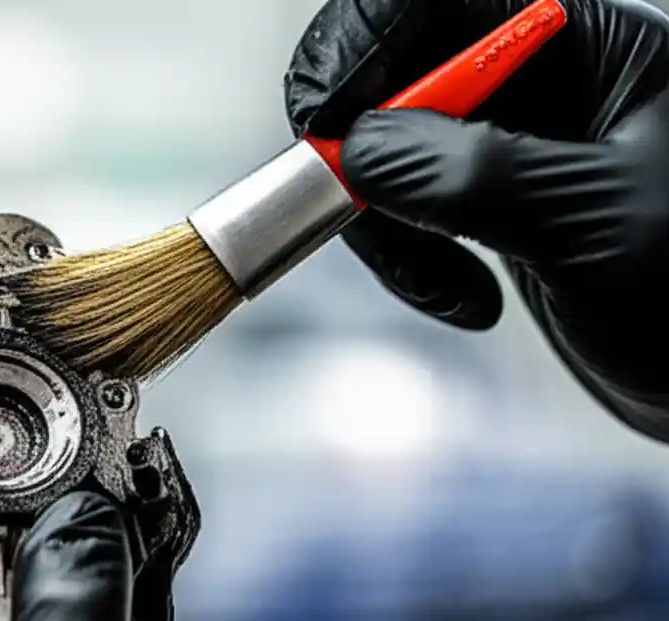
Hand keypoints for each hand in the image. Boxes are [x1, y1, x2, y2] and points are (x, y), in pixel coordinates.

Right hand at [286, 0, 668, 438]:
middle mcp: (544, 81)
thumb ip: (473, 174)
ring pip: (388, 149)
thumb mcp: (592, 224)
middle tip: (356, 212)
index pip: (436, 1)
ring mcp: (515, 145)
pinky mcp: (493, 205)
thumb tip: (360, 148)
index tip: (323, 122)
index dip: (361, 43)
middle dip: (364, 149)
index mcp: (588, 45)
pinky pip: (409, 208)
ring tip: (442, 284)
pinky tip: (463, 296)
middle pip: (395, 72)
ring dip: (385, 222)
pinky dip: (408, 256)